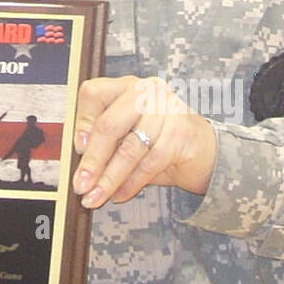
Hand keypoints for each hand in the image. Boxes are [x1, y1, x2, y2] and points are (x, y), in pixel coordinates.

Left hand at [72, 76, 216, 207]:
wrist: (206, 153)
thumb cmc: (159, 142)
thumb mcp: (127, 136)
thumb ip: (104, 140)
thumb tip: (78, 160)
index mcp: (126, 86)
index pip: (93, 93)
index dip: (82, 121)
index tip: (77, 149)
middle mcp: (146, 91)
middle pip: (109, 124)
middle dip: (93, 160)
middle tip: (80, 185)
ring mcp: (167, 109)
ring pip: (130, 148)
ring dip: (110, 178)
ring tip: (96, 197)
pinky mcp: (182, 133)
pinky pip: (150, 162)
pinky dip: (132, 183)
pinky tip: (120, 195)